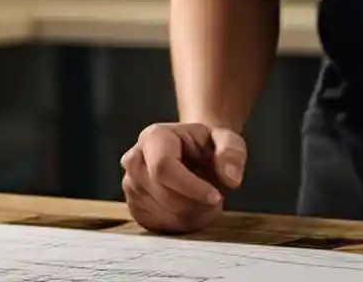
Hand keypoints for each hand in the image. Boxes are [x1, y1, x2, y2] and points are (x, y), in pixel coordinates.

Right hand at [120, 122, 246, 233]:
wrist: (191, 154)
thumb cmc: (207, 146)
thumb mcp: (227, 140)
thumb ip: (232, 152)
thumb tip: (231, 177)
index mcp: (153, 137)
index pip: (164, 168)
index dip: (192, 188)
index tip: (216, 196)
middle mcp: (135, 160)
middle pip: (165, 195)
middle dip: (197, 204)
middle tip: (215, 199)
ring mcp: (130, 185)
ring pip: (164, 214)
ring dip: (193, 215)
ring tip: (203, 200)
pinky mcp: (134, 207)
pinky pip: (160, 226)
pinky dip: (182, 224)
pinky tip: (191, 208)